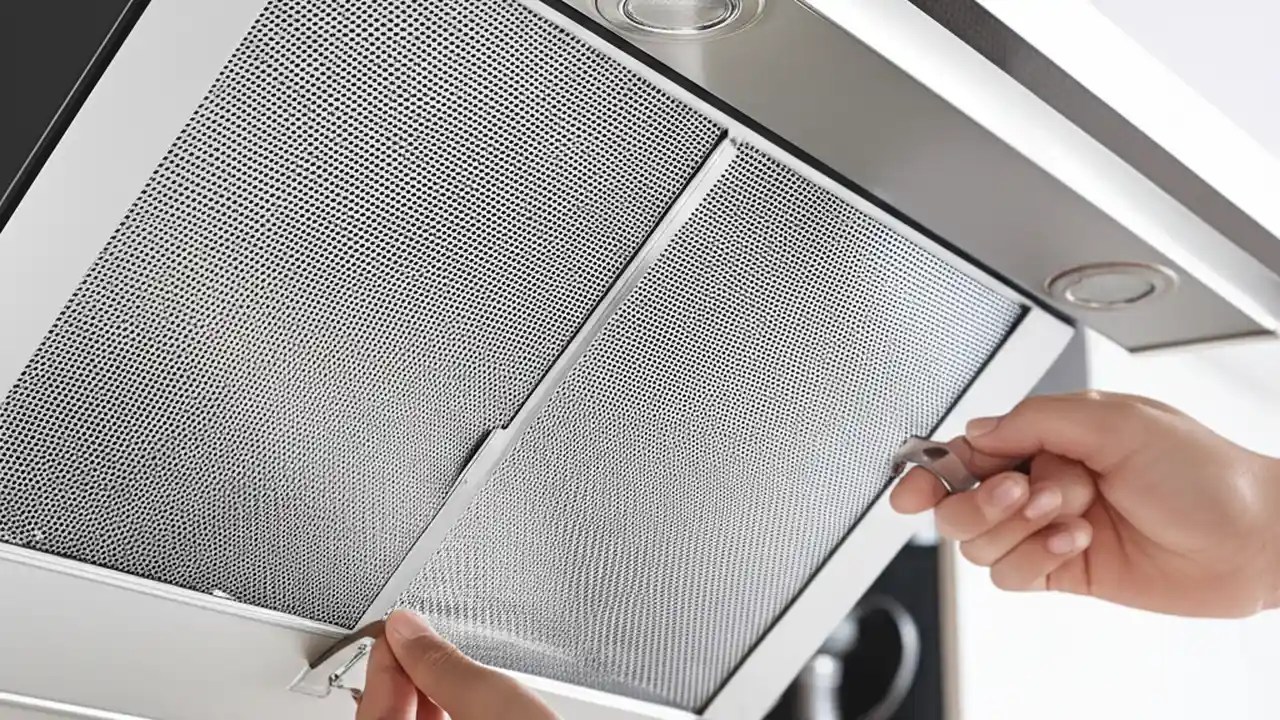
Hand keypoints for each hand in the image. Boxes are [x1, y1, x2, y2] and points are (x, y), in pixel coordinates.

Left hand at [356, 610, 559, 719]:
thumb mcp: (497, 703)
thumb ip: (446, 665)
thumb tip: (410, 631)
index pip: (373, 710)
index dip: (385, 663)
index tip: (398, 631)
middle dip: (408, 681)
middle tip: (423, 642)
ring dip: (429, 702)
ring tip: (449, 671)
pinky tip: (467, 705)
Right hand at [891, 392, 1279, 617]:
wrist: (1255, 539)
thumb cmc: (1204, 471)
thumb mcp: (1115, 420)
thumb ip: (1034, 420)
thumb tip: (975, 433)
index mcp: (1048, 436)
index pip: (967, 451)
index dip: (929, 469)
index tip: (909, 488)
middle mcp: (1042, 482)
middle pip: (960, 502)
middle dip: (982, 500)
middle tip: (1023, 491)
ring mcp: (1050, 529)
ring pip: (981, 542)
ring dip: (1020, 529)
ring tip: (1072, 514)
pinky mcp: (1064, 571)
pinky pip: (1012, 575)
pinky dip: (1037, 559)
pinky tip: (1079, 542)